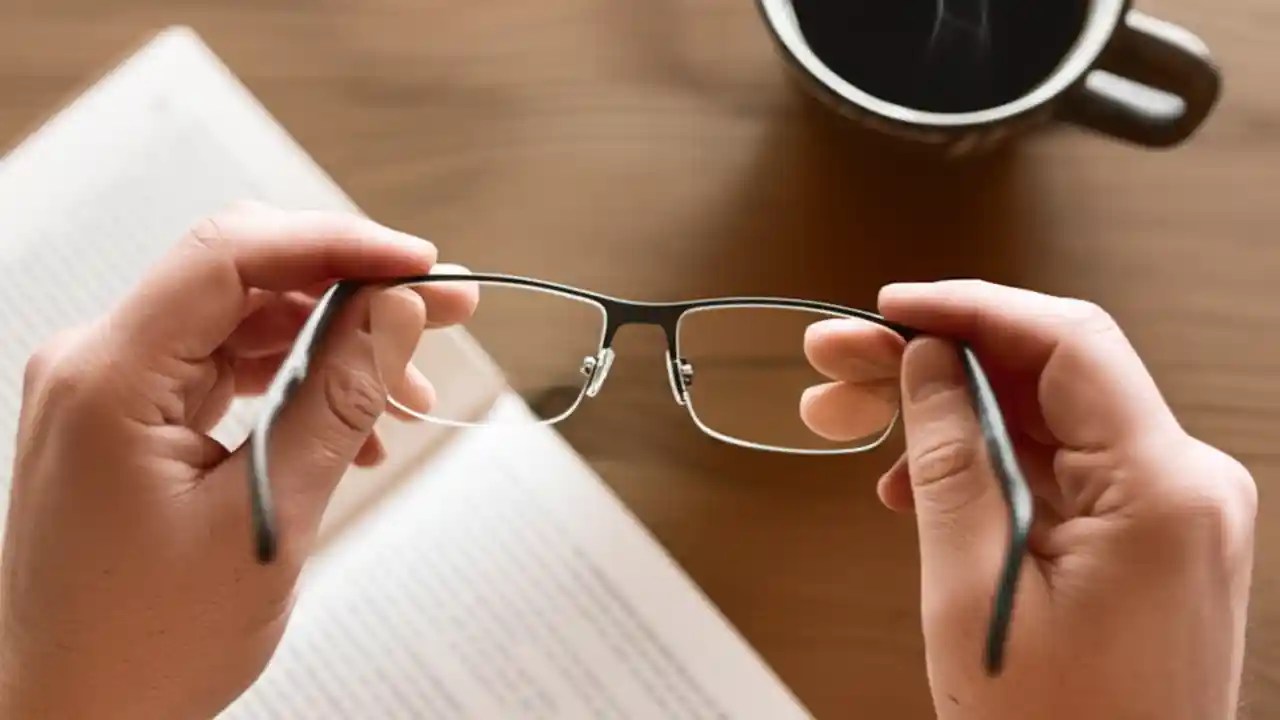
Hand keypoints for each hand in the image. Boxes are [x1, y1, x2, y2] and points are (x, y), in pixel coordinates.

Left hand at [0, 202, 475, 718]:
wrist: (75, 718)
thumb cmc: (145, 646)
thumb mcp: (267, 519)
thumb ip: (336, 399)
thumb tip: (396, 311)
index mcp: (110, 379)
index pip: (232, 255)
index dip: (339, 245)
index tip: (421, 268)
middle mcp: (97, 367)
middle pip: (243, 280)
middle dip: (351, 291)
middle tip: (442, 315)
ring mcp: (110, 393)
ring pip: (242, 324)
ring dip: (332, 347)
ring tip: (408, 398)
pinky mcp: (128, 421)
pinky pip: (224, 371)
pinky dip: (294, 386)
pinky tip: (352, 429)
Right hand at [802, 281, 1254, 719]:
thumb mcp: (974, 592)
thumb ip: (950, 461)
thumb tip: (929, 365)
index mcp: (1163, 491)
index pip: (1065, 341)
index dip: (967, 308)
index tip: (891, 308)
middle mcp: (1184, 487)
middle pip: (1044, 376)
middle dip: (934, 361)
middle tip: (840, 364)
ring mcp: (1171, 514)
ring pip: (1041, 421)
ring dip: (944, 413)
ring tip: (851, 422)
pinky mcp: (1147, 540)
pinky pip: (1056, 470)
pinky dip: (982, 464)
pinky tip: (913, 485)